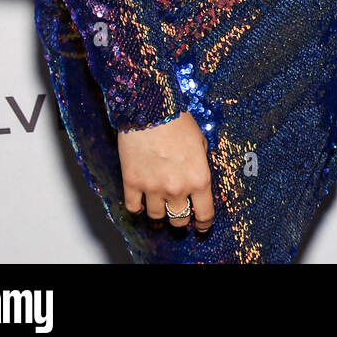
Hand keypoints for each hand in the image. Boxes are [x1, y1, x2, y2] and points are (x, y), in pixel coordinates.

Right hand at [118, 111, 213, 232]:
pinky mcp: (132, 184)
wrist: (150, 110)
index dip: (203, 223)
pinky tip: (140, 202)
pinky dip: (137, 208)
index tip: (201, 226)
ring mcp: (153, 188)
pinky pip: (134, 208)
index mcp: (199, 178)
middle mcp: (177, 188)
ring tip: (160, 205)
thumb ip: (200, 163)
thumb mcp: (200, 141)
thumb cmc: (178, 121)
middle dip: (181, 217)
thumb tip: (195, 175)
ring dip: (159, 212)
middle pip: (179, 219)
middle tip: (179, 211)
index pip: (204, 213)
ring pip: (156, 216)